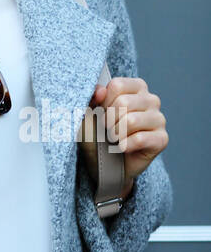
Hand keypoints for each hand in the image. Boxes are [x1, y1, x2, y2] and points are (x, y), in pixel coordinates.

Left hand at [82, 77, 167, 200]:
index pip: (117, 85)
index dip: (103, 102)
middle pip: (123, 102)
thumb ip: (92, 98)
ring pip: (131, 121)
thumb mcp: (88, 114)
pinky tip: (123, 148)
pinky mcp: (162, 139)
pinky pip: (139, 139)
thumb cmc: (98, 134)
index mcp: (136, 87)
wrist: (106, 165)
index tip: (101, 113)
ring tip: (114, 138)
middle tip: (107, 130)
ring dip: (115, 134)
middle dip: (108, 120)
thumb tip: (100, 91)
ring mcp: (159, 119)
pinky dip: (124, 146)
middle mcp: (151, 100)